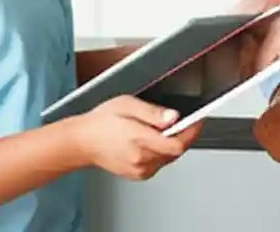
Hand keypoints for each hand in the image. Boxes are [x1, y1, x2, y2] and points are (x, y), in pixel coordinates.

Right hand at [70, 96, 202, 180]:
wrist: (82, 142)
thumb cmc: (101, 122)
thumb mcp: (127, 104)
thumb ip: (152, 112)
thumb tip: (173, 117)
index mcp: (139, 140)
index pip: (178, 144)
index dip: (191, 131)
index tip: (197, 120)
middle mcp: (141, 159)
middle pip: (176, 151)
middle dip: (180, 134)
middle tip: (173, 120)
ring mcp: (140, 170)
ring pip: (169, 157)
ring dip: (169, 143)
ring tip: (153, 130)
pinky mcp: (139, 174)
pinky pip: (159, 163)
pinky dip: (160, 152)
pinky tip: (147, 141)